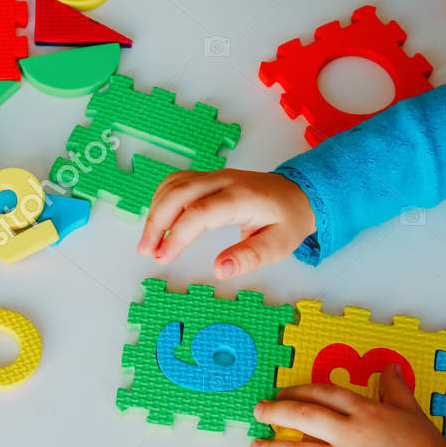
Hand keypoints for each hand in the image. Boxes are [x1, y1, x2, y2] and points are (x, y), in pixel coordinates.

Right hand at [138, 169, 315, 276]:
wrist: (299, 194)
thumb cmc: (288, 220)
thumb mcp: (278, 245)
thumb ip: (249, 257)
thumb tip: (220, 270)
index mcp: (241, 197)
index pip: (199, 212)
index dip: (177, 235)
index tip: (163, 257)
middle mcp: (223, 180)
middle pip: (178, 193)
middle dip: (156, 223)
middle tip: (146, 251)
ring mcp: (214, 176)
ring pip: (173, 186)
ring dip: (155, 212)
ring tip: (149, 243)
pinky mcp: (207, 178)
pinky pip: (176, 183)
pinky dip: (161, 201)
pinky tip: (158, 223)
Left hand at [251, 365, 445, 446]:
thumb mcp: (414, 412)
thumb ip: (395, 389)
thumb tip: (389, 367)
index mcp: (366, 412)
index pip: (324, 394)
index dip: (299, 391)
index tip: (283, 392)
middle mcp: (350, 434)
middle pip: (303, 417)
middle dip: (276, 413)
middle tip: (258, 412)